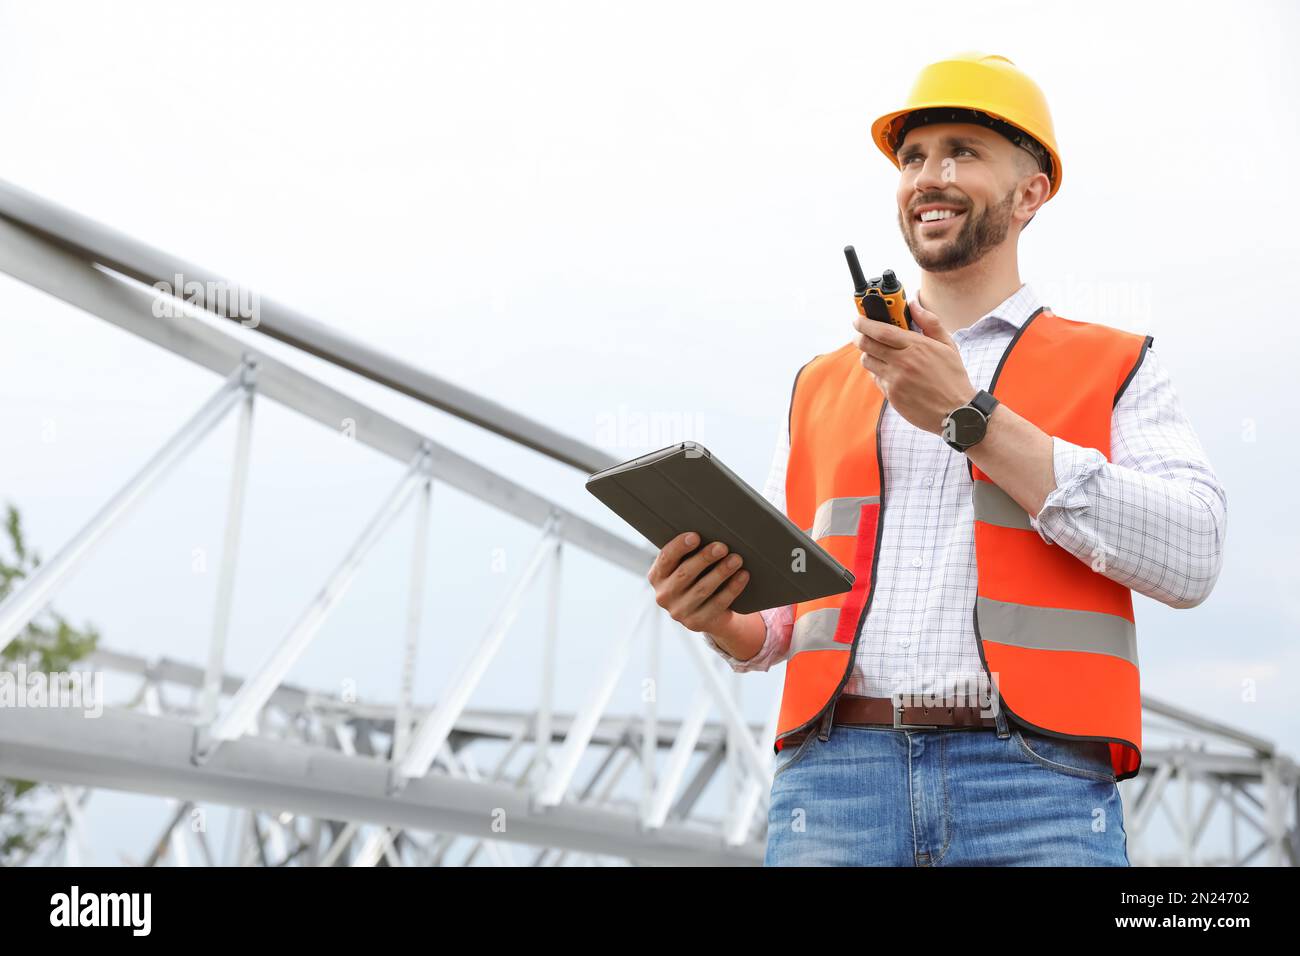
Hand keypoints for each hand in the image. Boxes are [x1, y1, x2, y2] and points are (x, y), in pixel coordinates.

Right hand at [647, 531, 748, 632]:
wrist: (707, 613)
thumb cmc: (697, 578)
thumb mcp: (686, 566)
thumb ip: (689, 553)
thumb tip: (711, 529)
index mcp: (657, 576)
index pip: (665, 558)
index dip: (679, 546)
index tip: (696, 536)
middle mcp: (664, 595)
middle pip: (685, 574)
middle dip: (704, 558)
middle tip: (722, 547)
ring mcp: (679, 612)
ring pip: (702, 589)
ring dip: (721, 572)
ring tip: (736, 559)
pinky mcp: (696, 623)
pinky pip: (717, 604)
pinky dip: (732, 588)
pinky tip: (742, 575)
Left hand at [852, 299, 977, 434]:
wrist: (957, 412)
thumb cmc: (953, 377)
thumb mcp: (947, 345)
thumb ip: (929, 322)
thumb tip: (914, 302)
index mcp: (916, 346)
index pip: (881, 330)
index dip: (864, 323)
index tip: (858, 319)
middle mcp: (902, 362)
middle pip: (867, 344)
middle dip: (859, 336)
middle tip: (860, 334)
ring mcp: (895, 380)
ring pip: (867, 362)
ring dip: (867, 354)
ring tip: (876, 352)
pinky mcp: (892, 396)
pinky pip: (876, 379)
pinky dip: (878, 372)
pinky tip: (889, 371)